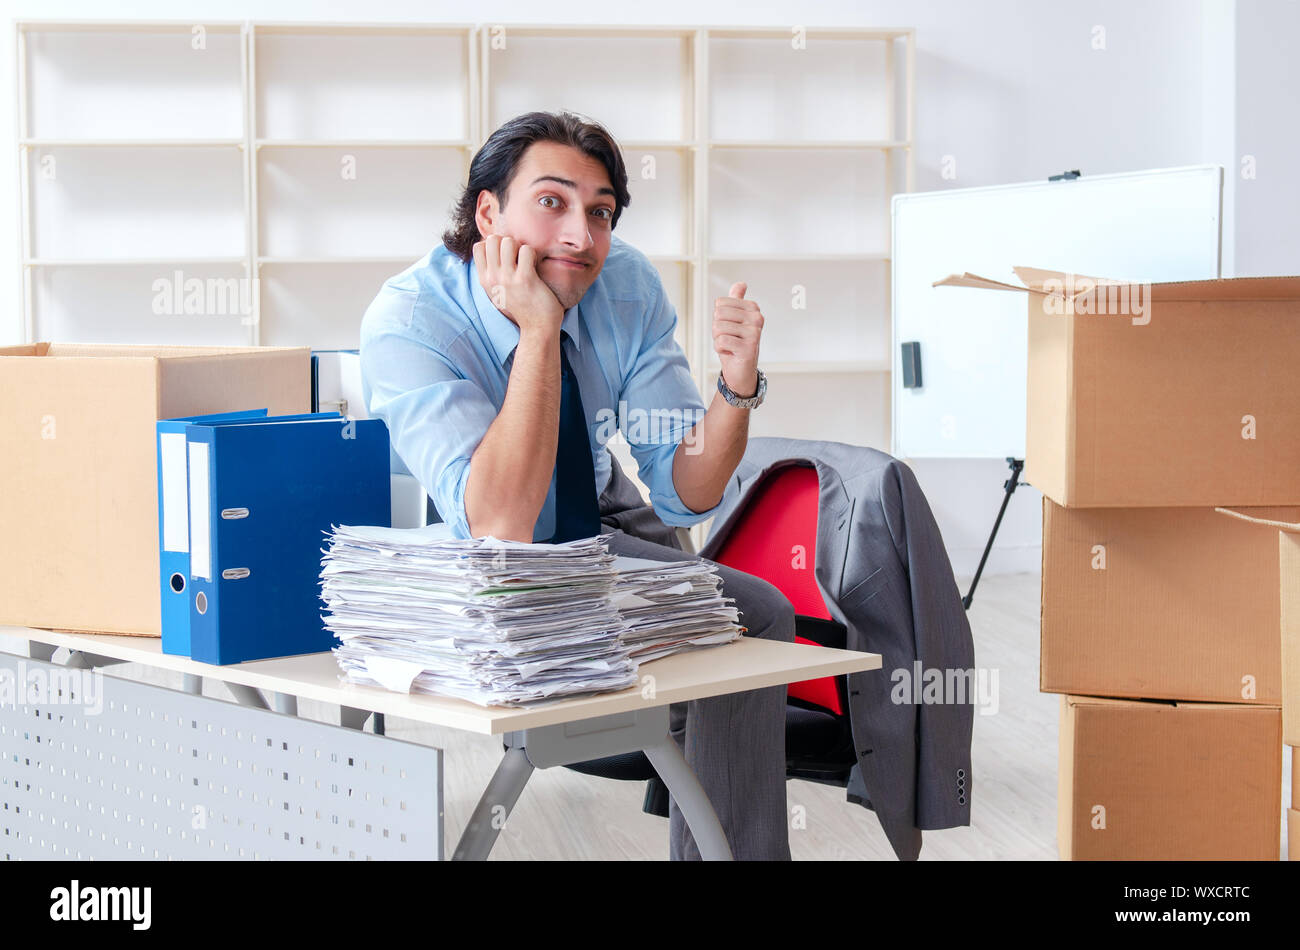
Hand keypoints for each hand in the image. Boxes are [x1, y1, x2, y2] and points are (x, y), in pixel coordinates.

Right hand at [472, 234, 563, 336]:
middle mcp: (492, 278)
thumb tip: (490, 247)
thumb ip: (492, 273)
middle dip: (507, 242)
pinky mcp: (525, 279)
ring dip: (520, 246)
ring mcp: (507, 278)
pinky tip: (535, 265)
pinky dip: (533, 254)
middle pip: (492, 239)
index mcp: (484, 280)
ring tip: (526, 260)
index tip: (505, 255)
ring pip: (508, 241)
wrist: (538, 327)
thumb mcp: (498, 291)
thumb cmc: (522, 306)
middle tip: (517, 256)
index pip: (478, 247)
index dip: (493, 244)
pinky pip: (526, 250)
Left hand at [712, 281, 761, 396]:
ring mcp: (754, 333)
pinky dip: (720, 349)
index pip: (720, 303)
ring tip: (730, 346)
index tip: (729, 328)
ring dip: (718, 340)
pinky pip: (721, 341)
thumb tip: (741, 284)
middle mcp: (757, 319)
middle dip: (717, 329)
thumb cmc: (735, 344)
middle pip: (718, 314)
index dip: (718, 318)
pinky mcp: (748, 347)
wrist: (741, 371)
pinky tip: (730, 353)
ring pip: (718, 328)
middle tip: (728, 338)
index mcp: (753, 309)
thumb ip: (736, 300)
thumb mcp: (734, 320)